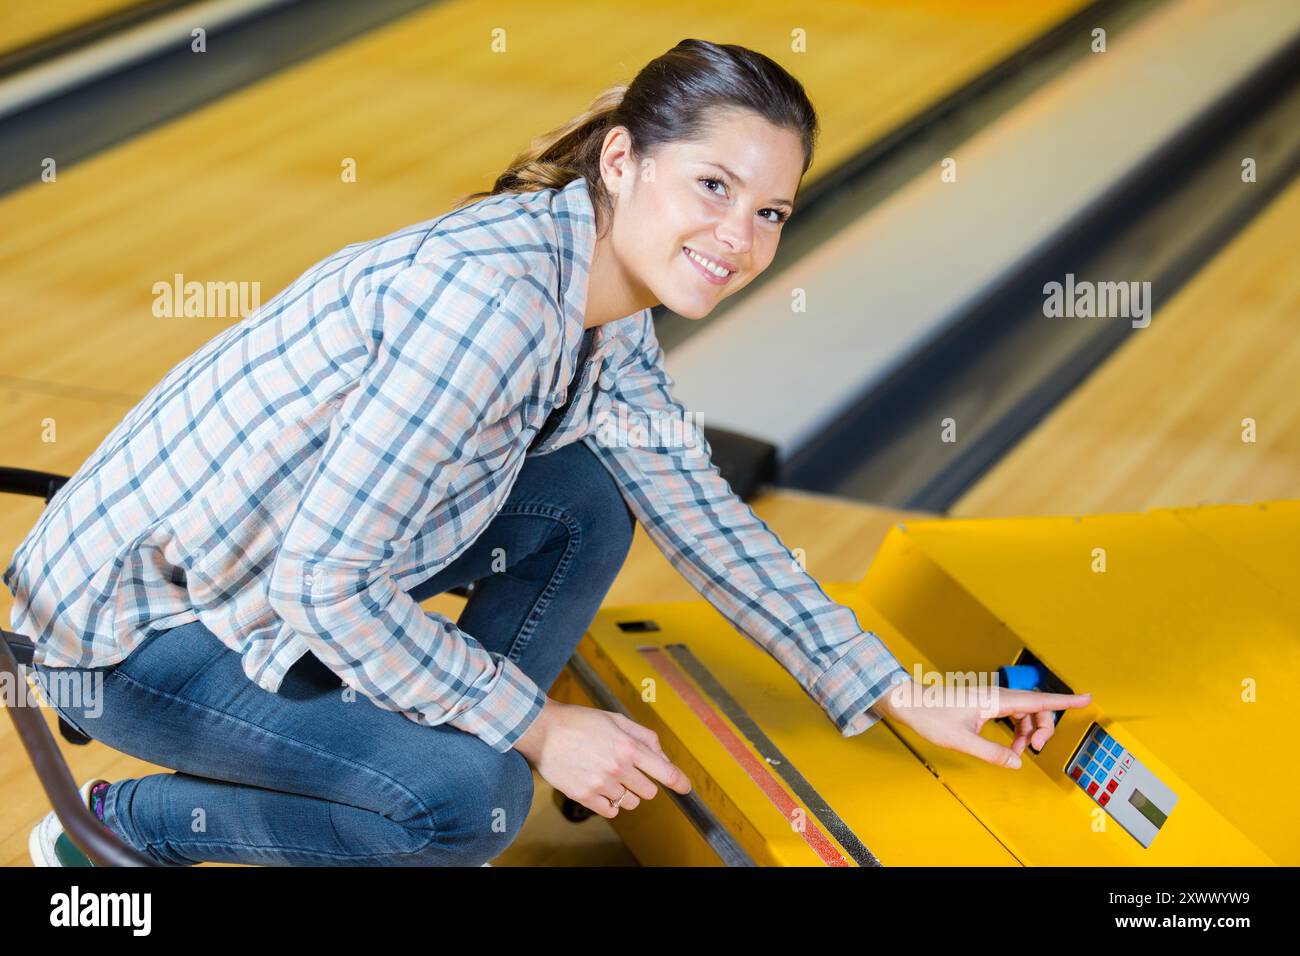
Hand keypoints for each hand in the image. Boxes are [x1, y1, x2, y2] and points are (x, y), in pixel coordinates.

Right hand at [513, 698, 691, 817]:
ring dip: (626, 793)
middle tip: (629, 771)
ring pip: (630, 802)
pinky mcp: (584, 796)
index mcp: (628, 747)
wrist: (542, 730)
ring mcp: (601, 784)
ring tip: (609, 776)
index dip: (680, 782)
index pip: (664, 772)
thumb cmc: (579, 721)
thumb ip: (643, 737)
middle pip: (649, 791)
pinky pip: (610, 811)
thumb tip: (661, 757)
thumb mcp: (616, 719)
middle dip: (644, 782)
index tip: (685, 788)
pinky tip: (600, 787)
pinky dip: (610, 803)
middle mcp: (618, 768)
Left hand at [871, 679, 1091, 768]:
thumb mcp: (961, 740)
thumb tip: (1017, 763)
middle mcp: (995, 695)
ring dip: (1027, 732)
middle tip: (1032, 749)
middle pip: (1034, 708)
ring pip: (1023, 713)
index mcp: (994, 699)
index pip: (1037, 700)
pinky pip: (1010, 714)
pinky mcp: (983, 703)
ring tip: (1018, 752)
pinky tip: (1010, 746)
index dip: (1063, 701)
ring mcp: (989, 698)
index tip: (1087, 698)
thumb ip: (992, 752)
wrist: (907, 702)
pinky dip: (1016, 730)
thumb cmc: (929, 716)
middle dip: (1041, 728)